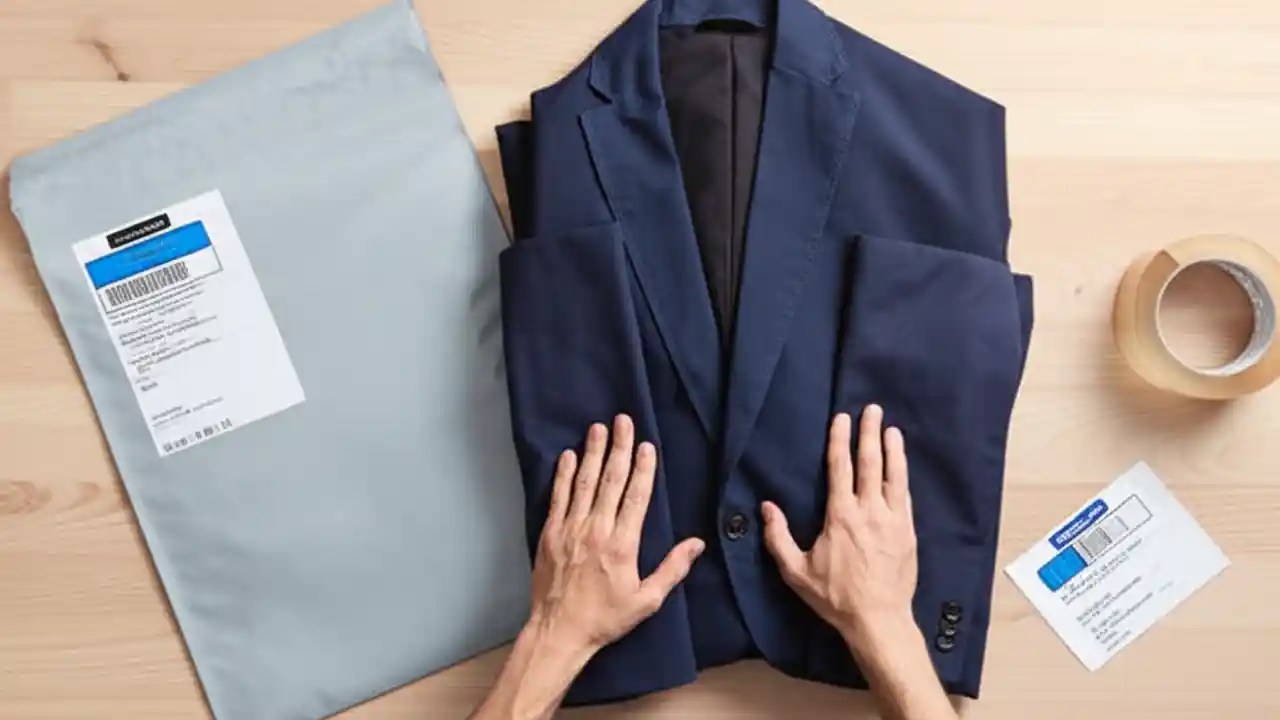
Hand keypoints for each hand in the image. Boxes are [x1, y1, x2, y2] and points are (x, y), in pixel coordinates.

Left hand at [528, 414, 705, 655]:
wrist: (559, 631)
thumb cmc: (606, 618)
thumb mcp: (647, 600)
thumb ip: (672, 569)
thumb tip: (697, 544)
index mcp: (622, 545)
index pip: (636, 497)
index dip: (643, 468)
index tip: (647, 445)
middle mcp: (596, 530)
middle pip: (610, 480)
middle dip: (618, 448)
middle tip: (623, 420)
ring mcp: (570, 529)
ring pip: (584, 482)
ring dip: (592, 452)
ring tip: (598, 427)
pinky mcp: (550, 533)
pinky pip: (558, 497)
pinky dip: (564, 474)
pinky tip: (569, 456)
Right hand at [761, 405, 917, 654]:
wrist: (878, 619)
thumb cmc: (834, 596)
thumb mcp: (795, 571)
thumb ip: (778, 537)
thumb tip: (766, 507)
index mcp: (840, 515)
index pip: (840, 467)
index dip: (839, 440)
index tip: (841, 418)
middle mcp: (869, 511)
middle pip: (870, 462)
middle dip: (869, 433)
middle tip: (872, 409)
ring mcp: (893, 520)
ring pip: (894, 475)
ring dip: (893, 449)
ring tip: (891, 429)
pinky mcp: (908, 532)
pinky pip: (905, 496)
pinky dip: (903, 476)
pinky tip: (902, 466)